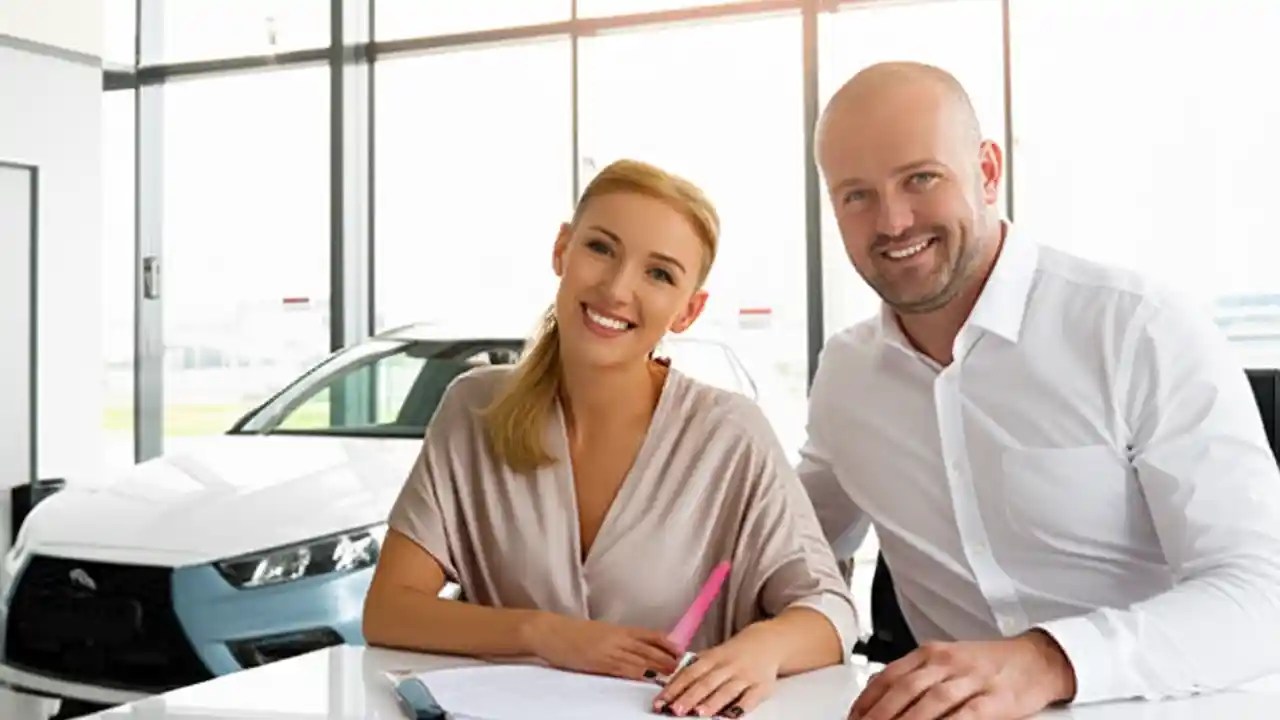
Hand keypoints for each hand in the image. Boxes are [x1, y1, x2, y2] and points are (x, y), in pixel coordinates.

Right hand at [523, 613, 679, 680]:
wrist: (549, 632)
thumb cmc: (571, 633)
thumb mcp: (598, 632)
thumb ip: (616, 639)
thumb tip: (633, 647)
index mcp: (618, 629)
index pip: (649, 634)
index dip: (666, 643)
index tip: (681, 650)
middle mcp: (617, 637)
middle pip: (649, 648)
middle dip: (668, 658)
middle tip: (686, 666)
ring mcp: (609, 650)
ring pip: (640, 659)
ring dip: (658, 667)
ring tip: (675, 674)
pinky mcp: (599, 661)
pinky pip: (623, 668)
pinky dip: (638, 673)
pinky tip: (648, 678)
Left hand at [652, 624, 783, 717]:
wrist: (767, 643)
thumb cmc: (732, 654)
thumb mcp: (712, 656)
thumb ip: (693, 670)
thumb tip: (669, 687)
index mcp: (711, 658)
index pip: (689, 674)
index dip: (674, 688)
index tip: (660, 702)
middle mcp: (727, 666)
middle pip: (706, 683)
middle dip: (689, 697)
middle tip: (675, 710)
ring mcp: (745, 676)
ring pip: (726, 691)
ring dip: (712, 703)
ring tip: (698, 714)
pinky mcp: (762, 687)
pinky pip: (751, 698)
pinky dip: (740, 707)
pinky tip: (731, 717)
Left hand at [849, 631, 1075, 719]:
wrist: (1036, 660)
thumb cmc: (987, 664)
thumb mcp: (945, 660)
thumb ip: (913, 674)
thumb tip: (874, 692)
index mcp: (931, 652)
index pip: (888, 676)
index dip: (867, 701)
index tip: (853, 719)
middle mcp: (947, 662)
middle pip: (904, 690)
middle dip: (880, 715)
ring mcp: (971, 679)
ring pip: (930, 702)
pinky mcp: (995, 699)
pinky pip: (967, 715)